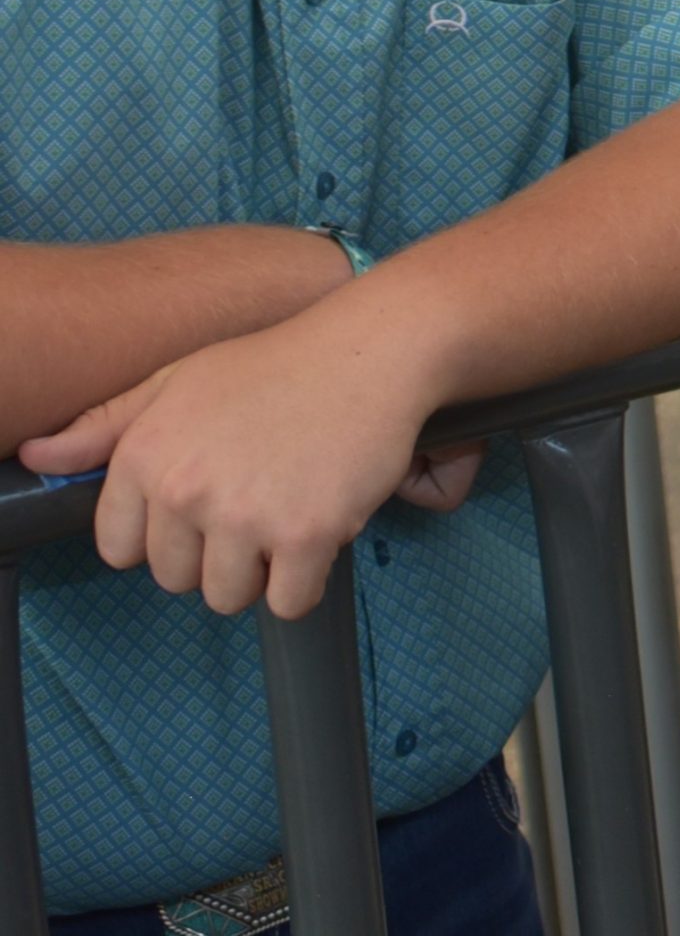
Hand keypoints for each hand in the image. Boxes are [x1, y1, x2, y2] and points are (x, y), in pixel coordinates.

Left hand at [17, 301, 480, 618]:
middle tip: (262, 493)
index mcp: (146, 455)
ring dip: (263, 568)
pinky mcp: (306, 533)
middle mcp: (186, 489)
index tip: (208, 500)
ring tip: (292, 505)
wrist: (372, 350)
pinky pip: (289, 602)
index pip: (122, 550)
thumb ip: (106, 424)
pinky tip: (323, 523)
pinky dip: (308, 578)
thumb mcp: (181, 379)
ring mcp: (246, 515)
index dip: (168, 531)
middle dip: (219, 551)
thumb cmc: (277, 364)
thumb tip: (34, 457)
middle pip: (178, 579)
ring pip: (230, 596)